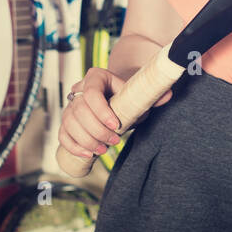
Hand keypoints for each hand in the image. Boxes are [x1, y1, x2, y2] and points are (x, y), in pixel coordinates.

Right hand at [59, 66, 173, 159]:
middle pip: (79, 111)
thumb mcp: (136, 93)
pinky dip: (74, 146)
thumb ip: (152, 95)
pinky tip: (88, 154)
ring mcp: (70, 107)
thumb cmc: (126, 96)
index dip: (101, 111)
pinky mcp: (65, 123)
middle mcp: (79, 90)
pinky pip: (63, 135)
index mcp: (95, 77)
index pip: (91, 93)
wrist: (114, 97)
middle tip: (115, 140)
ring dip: (87, 140)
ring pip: (69, 124)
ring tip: (104, 149)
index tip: (116, 125)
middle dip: (97, 130)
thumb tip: (169, 95)